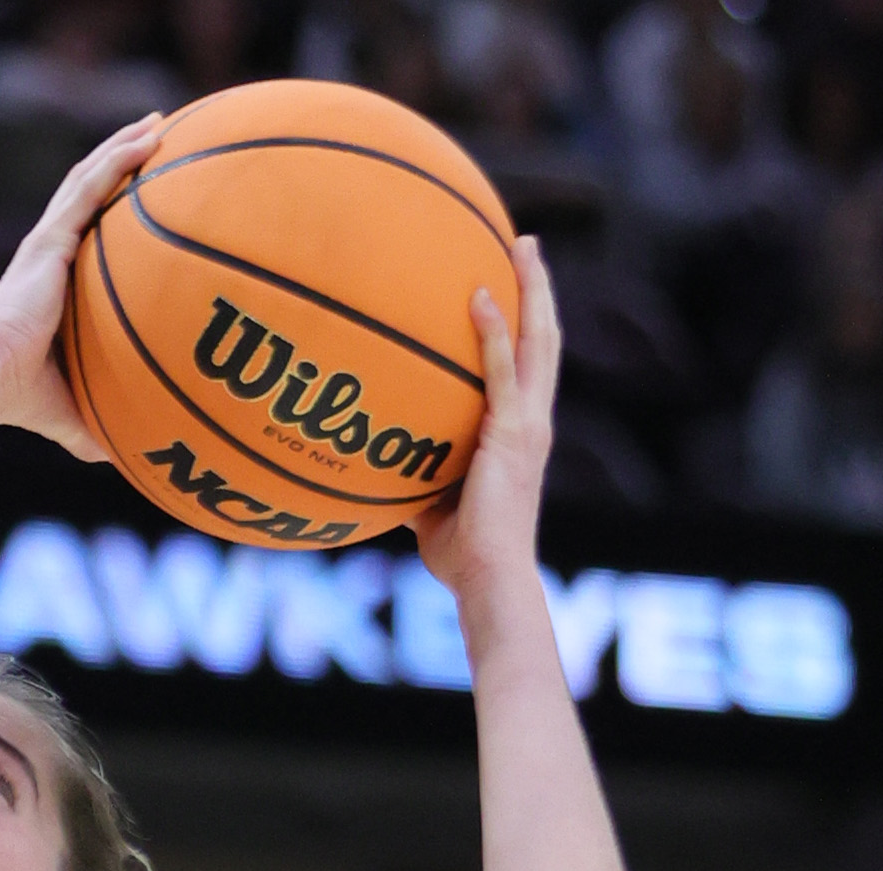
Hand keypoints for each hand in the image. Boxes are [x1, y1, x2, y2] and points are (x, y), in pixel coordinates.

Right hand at [0, 117, 163, 457]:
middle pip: (91, 195)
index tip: (141, 195)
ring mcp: (49, 242)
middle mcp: (49, 255)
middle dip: (122, 163)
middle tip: (158, 140)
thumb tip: (129, 459)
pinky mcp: (51, 239)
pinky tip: (150, 136)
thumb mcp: (70, 413)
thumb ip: (98, 426)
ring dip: (125, 146)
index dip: (111, 209)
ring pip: (92, 178)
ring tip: (160, 122)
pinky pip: (92, 186)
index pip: (86, 236)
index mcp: (51, 286)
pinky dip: (120, 159)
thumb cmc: (18, 401)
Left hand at [413, 237, 555, 600]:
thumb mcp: (432, 508)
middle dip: (537, 289)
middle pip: (544, 339)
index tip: (512, 286)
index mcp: (521, 434)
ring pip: (538, 341)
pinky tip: (478, 296)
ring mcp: (528, 424)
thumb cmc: (461, 556)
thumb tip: (374, 467)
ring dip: (530, 290)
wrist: (489, 578)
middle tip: (525, 244)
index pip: (529, 367)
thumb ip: (413, 478)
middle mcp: (534, 421)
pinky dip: (493, 332)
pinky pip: (503, 371)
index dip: (525, 325)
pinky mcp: (513, 434)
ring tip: (519, 245)